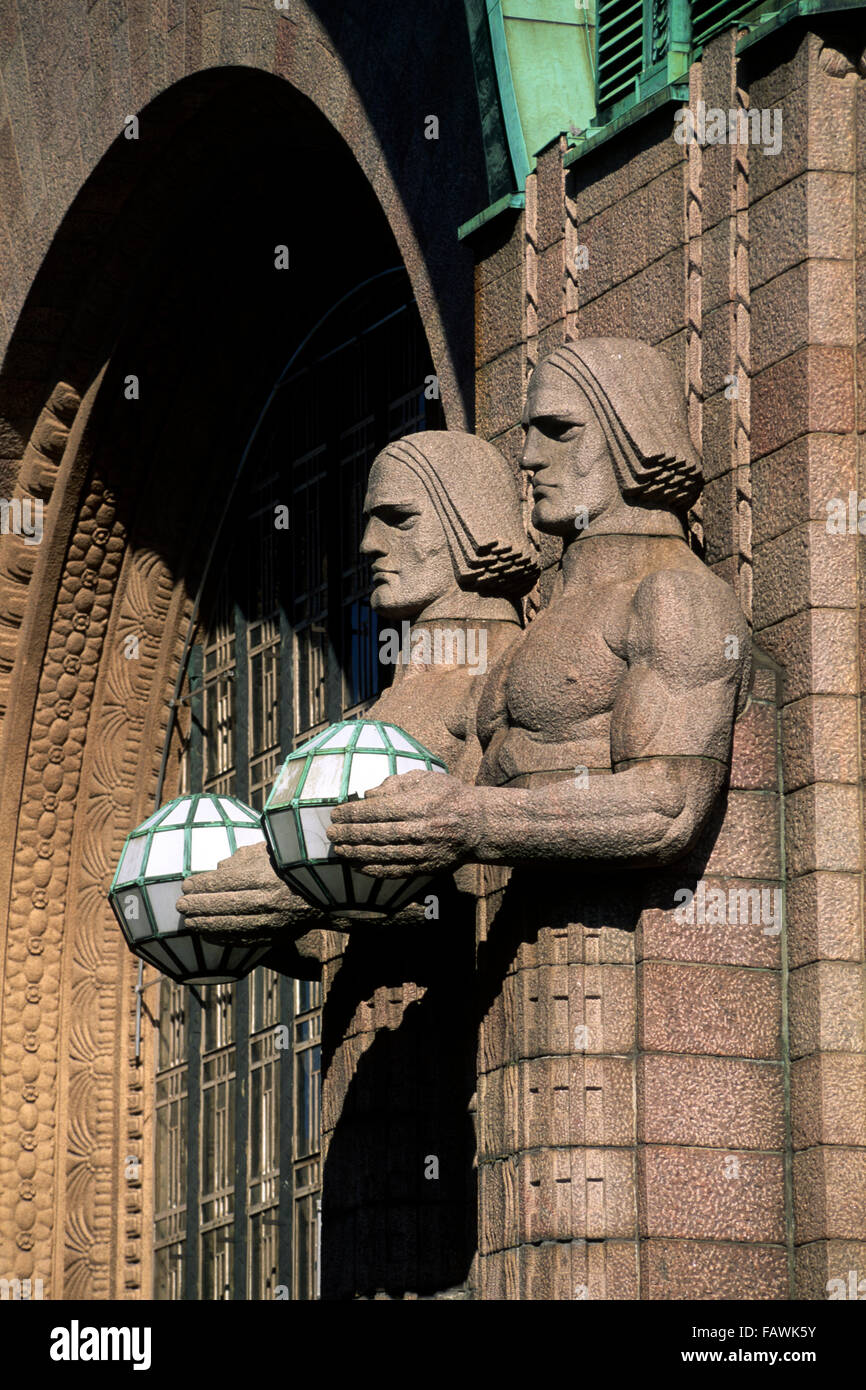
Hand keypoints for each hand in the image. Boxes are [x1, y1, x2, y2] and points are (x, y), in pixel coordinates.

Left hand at [176, 840, 323, 943]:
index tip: (186, 884)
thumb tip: (218, 868)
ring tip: (189, 921)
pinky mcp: (275, 936)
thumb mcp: (272, 852)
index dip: (203, 884)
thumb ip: (244, 858)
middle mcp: (268, 900)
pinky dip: (223, 938)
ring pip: (231, 924)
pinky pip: (243, 939)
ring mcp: (271, 921)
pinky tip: (207, 935)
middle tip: (180, 904)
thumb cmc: (294, 867)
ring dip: (206, 924)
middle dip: (199, 905)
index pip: (226, 881)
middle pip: (225, 904)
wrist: (327, 895)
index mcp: (266, 876)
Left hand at [327, 770, 481, 875]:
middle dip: (349, 834)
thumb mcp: (426, 779)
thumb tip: (367, 795)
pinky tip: (357, 865)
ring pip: (382, 855)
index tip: (336, 814)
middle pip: (376, 833)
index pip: (378, 810)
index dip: (353, 814)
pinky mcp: (425, 867)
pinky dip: (373, 869)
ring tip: (338, 849)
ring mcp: (423, 851)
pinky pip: (394, 871)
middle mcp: (420, 830)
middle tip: (331, 832)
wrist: (479, 825)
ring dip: (356, 853)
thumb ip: (396, 784)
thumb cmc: (449, 796)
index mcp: (419, 805)